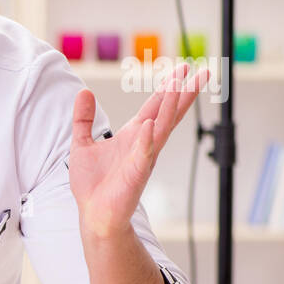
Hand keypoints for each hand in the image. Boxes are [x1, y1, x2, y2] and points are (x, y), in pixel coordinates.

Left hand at [69, 61, 207, 239]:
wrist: (93, 213)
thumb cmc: (92, 184)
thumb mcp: (82, 144)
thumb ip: (83, 119)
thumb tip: (84, 92)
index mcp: (133, 135)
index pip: (155, 106)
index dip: (168, 88)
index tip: (182, 69)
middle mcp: (144, 143)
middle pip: (168, 113)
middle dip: (184, 93)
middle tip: (201, 72)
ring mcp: (143, 158)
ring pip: (161, 128)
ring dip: (169, 107)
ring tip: (178, 86)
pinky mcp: (135, 174)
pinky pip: (143, 153)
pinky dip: (146, 139)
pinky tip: (150, 124)